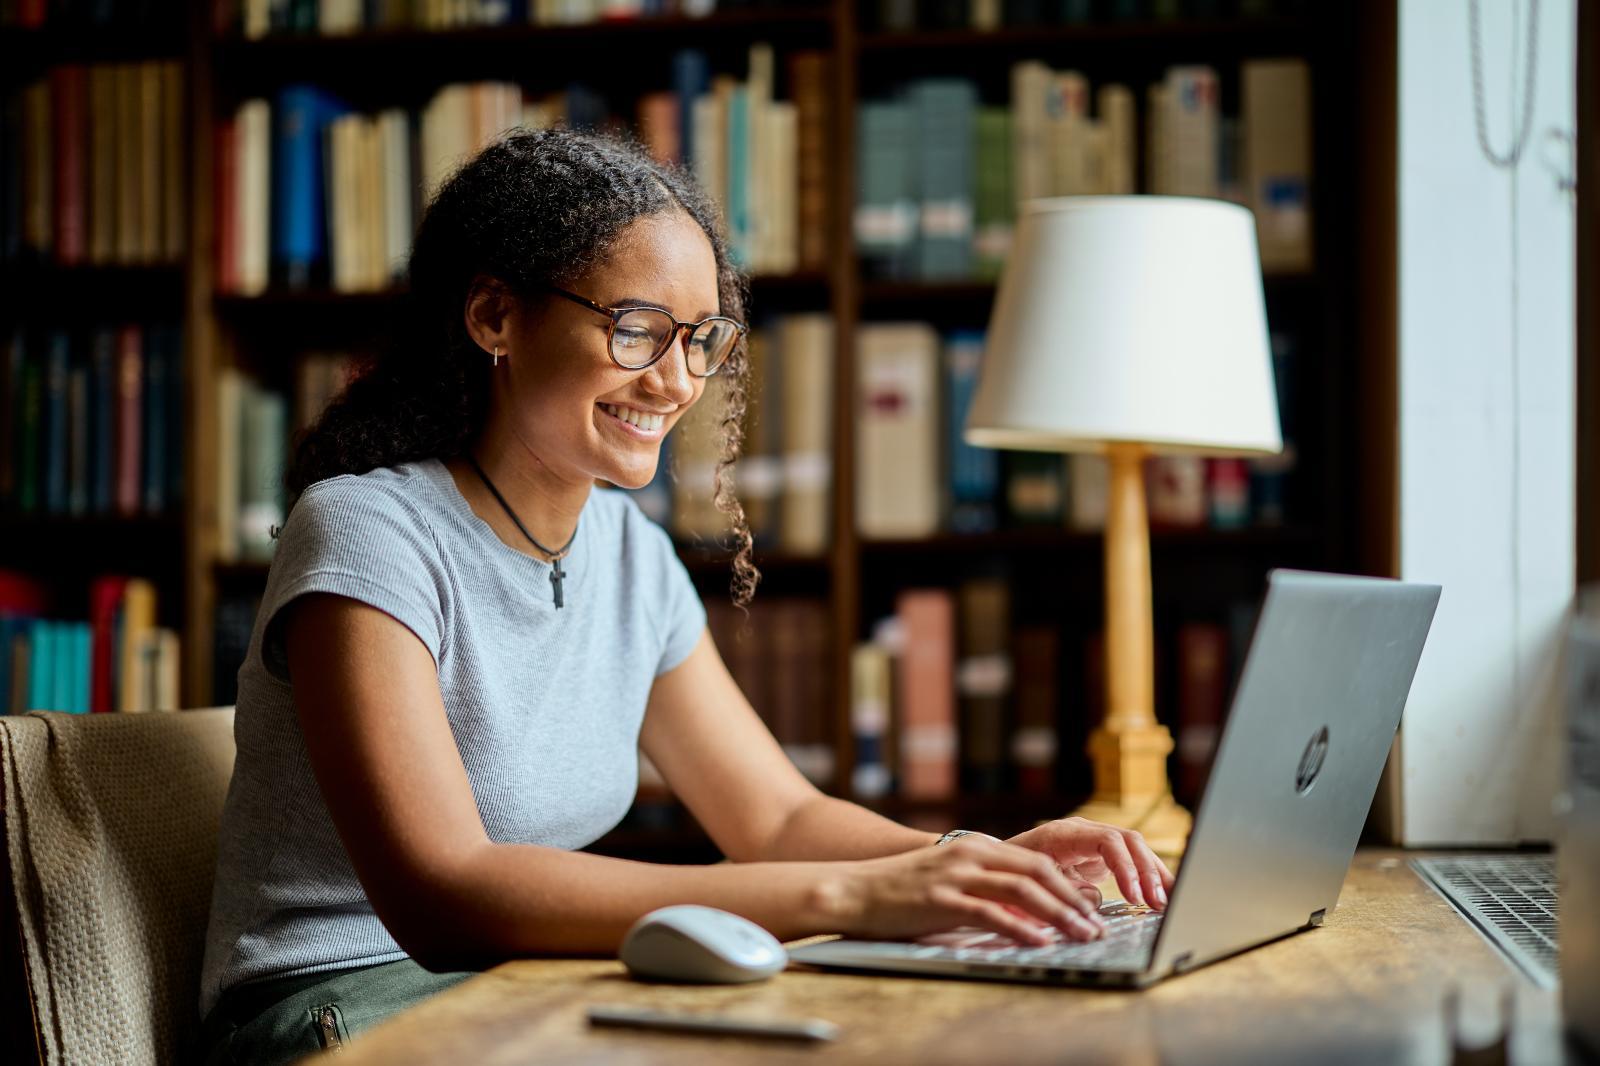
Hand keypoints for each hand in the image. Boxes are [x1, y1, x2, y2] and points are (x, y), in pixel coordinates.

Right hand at [832, 836, 1109, 945]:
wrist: (852, 890)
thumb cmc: (901, 892)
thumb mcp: (950, 880)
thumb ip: (985, 888)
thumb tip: (1025, 912)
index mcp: (978, 848)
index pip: (1037, 862)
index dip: (1069, 885)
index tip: (1091, 909)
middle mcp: (971, 856)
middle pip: (1038, 872)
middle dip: (1073, 900)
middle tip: (1097, 926)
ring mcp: (956, 876)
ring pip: (1022, 890)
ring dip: (1058, 914)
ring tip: (1082, 935)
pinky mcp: (941, 900)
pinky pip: (990, 914)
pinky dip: (1020, 928)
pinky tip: (1039, 942)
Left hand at [1005, 817, 1174, 910]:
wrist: (999, 865)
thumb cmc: (1011, 874)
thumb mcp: (1030, 883)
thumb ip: (1062, 891)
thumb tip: (1093, 902)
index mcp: (1065, 833)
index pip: (1108, 841)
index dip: (1125, 868)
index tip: (1134, 897)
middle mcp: (1084, 832)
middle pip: (1128, 841)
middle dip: (1147, 871)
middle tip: (1158, 903)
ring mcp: (1094, 841)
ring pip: (1135, 849)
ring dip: (1154, 875)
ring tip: (1168, 902)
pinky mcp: (1100, 856)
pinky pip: (1130, 861)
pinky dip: (1147, 878)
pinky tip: (1161, 897)